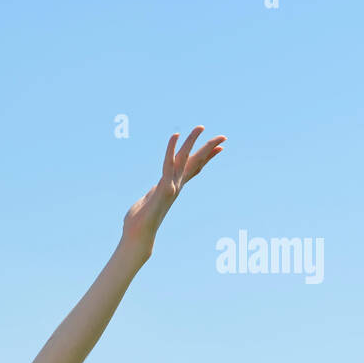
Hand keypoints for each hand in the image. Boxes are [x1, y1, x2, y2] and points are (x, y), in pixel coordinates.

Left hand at [122, 125, 224, 252]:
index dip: (207, 158)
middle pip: (196, 163)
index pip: (194, 169)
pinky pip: (167, 164)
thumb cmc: (140, 221)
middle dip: (209, 148)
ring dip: (192, 142)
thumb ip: (154, 195)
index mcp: (174, 187)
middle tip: (224, 136)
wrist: (139, 235)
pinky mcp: (164, 189)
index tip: (220, 148)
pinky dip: (170, 149)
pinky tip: (175, 136)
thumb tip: (155, 194)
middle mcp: (176, 185)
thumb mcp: (150, 202)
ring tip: (201, 127)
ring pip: (184, 159)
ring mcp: (172, 186)